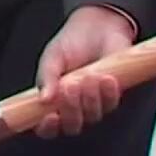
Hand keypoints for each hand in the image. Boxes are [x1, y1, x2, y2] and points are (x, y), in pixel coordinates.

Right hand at [34, 5, 136, 137]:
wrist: (99, 27)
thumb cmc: (72, 42)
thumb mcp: (52, 57)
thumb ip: (46, 77)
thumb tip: (43, 99)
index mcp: (52, 99)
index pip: (46, 126)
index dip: (47, 127)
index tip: (49, 117)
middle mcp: (72, 106)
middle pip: (71, 126)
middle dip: (71, 111)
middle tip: (70, 88)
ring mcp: (93, 103)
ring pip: (92, 117)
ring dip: (90, 99)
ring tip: (89, 77)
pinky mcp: (112, 97)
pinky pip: (111, 105)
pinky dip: (108, 94)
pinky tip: (106, 78)